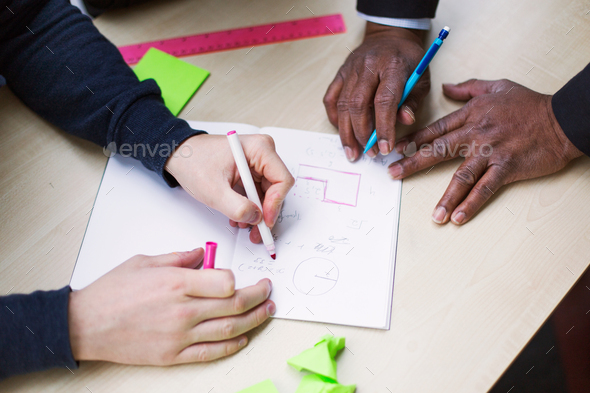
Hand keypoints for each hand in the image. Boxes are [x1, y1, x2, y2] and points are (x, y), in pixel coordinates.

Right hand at [68, 249, 274, 364]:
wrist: (86, 325)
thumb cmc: (112, 292)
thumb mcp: (145, 262)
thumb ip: (179, 258)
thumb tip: (203, 255)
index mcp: (177, 283)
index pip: (225, 282)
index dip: (238, 279)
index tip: (241, 277)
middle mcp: (183, 310)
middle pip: (234, 305)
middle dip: (259, 296)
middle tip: (268, 291)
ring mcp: (180, 335)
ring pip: (230, 329)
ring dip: (255, 320)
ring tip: (267, 311)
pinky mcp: (174, 355)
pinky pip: (212, 352)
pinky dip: (232, 345)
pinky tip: (244, 337)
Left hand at [165, 134, 293, 242]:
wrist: (179, 155)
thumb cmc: (193, 162)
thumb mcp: (214, 191)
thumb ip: (237, 208)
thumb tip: (256, 219)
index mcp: (259, 149)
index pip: (282, 180)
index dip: (275, 204)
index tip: (265, 221)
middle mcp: (262, 152)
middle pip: (277, 188)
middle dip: (266, 212)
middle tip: (258, 232)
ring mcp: (257, 161)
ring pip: (268, 193)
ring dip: (258, 212)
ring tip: (244, 225)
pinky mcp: (250, 169)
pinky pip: (258, 191)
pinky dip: (251, 206)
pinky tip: (240, 216)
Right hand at [323, 22, 429, 159]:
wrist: (390, 35)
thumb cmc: (408, 60)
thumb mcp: (421, 79)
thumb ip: (413, 101)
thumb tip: (405, 121)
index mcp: (392, 66)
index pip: (384, 101)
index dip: (384, 127)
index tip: (386, 148)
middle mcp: (368, 66)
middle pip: (358, 105)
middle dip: (362, 134)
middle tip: (370, 153)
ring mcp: (351, 69)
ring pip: (343, 105)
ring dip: (346, 132)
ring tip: (353, 152)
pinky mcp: (340, 73)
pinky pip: (331, 98)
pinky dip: (334, 118)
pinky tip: (342, 131)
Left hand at [389, 79, 582, 224]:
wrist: (562, 118)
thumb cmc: (530, 103)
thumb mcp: (497, 86)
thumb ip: (468, 88)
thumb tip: (446, 87)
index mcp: (471, 115)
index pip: (436, 129)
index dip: (414, 140)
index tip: (397, 149)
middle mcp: (476, 133)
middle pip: (438, 150)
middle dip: (413, 163)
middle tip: (394, 174)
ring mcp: (491, 151)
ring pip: (461, 176)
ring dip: (446, 197)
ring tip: (434, 215)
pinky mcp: (507, 167)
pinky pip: (485, 188)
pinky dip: (471, 204)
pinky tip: (458, 218)